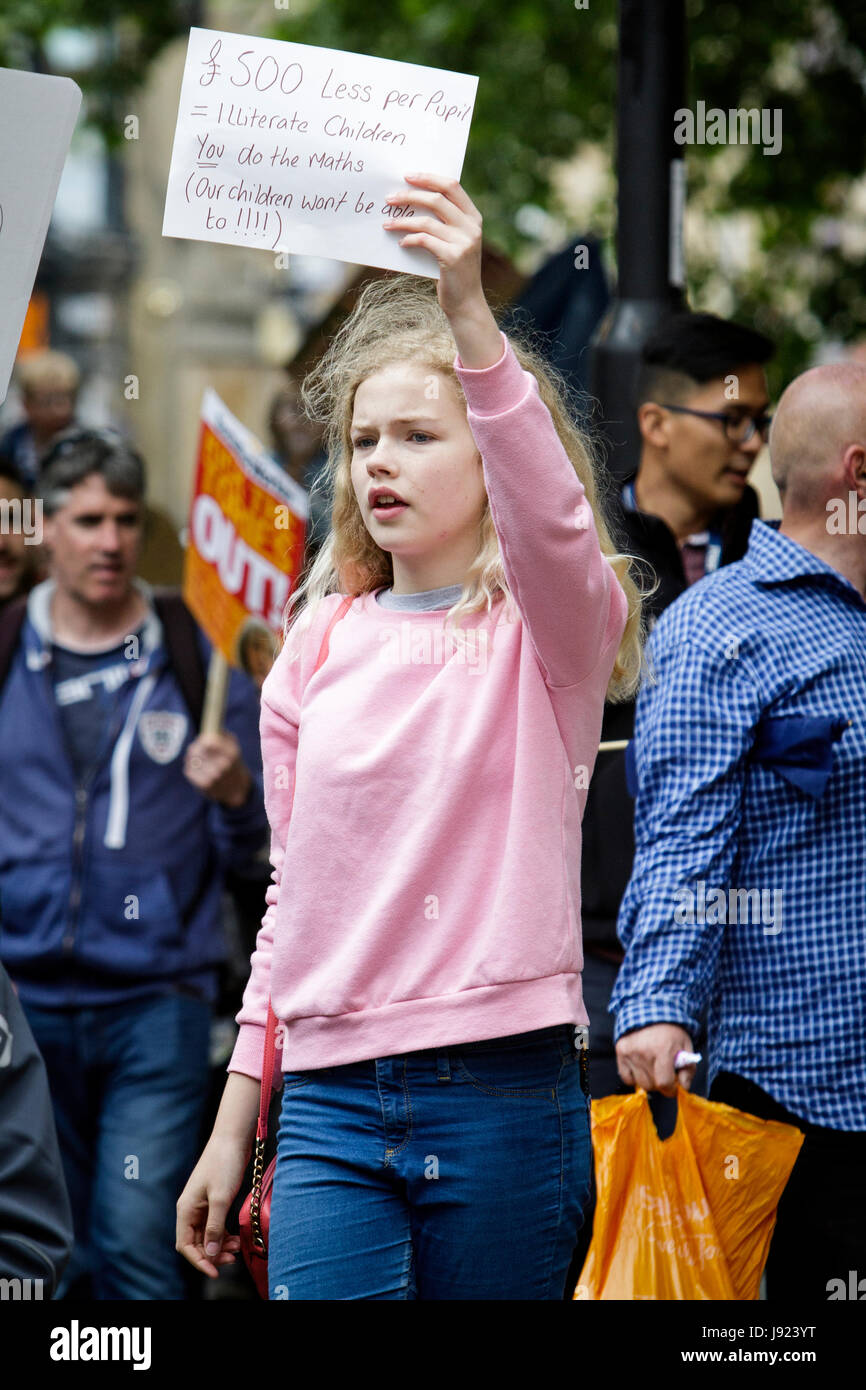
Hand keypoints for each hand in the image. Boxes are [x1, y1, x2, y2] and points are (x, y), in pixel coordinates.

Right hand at [176, 1134, 250, 1278]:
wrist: (232, 1138)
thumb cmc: (224, 1164)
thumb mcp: (220, 1198)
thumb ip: (214, 1228)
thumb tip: (211, 1254)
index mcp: (186, 1209)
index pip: (185, 1245)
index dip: (199, 1261)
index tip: (215, 1271)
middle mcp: (190, 1210)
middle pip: (196, 1243)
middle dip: (212, 1254)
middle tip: (231, 1258)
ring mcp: (201, 1205)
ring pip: (206, 1235)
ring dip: (219, 1246)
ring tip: (236, 1248)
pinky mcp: (212, 1201)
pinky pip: (214, 1226)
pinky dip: (224, 1234)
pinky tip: (235, 1238)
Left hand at [184, 732, 251, 806]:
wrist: (237, 788)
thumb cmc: (233, 761)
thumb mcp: (234, 746)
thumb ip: (222, 734)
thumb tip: (209, 725)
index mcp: (232, 753)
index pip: (209, 741)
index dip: (203, 740)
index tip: (203, 740)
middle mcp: (223, 765)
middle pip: (197, 750)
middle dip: (195, 748)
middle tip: (196, 749)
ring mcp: (213, 776)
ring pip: (191, 759)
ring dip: (192, 758)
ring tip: (198, 759)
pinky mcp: (204, 785)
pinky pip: (188, 770)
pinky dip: (191, 767)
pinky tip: (197, 769)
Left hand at [383, 172, 484, 319]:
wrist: (466, 302)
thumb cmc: (454, 270)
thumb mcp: (455, 241)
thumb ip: (444, 221)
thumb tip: (412, 201)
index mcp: (473, 217)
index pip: (451, 186)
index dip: (428, 178)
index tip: (407, 176)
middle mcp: (471, 227)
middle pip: (437, 199)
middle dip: (410, 196)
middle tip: (390, 198)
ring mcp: (464, 242)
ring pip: (427, 221)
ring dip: (403, 220)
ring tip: (387, 224)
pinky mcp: (453, 258)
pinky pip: (424, 241)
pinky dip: (409, 240)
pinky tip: (401, 244)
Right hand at [615, 1023, 695, 1096]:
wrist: (651, 1010)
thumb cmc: (670, 1030)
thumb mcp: (686, 1046)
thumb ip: (688, 1069)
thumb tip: (683, 1087)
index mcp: (662, 1049)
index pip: (664, 1083)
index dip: (671, 1090)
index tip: (674, 1086)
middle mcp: (643, 1052)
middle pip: (652, 1085)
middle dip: (661, 1084)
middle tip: (665, 1072)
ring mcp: (630, 1052)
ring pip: (640, 1083)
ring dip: (649, 1080)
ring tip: (654, 1067)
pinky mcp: (620, 1051)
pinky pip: (626, 1078)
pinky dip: (634, 1077)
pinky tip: (642, 1068)